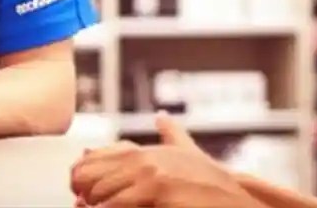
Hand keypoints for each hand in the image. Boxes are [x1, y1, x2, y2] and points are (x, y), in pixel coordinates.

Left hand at [70, 113, 258, 207]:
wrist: (236, 202)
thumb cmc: (212, 183)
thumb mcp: (188, 154)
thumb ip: (172, 135)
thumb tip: (162, 117)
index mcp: (141, 151)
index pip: (88, 160)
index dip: (81, 181)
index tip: (85, 195)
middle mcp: (141, 159)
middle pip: (86, 178)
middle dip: (84, 197)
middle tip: (90, 206)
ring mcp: (149, 176)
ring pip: (97, 197)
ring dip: (97, 207)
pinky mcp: (158, 193)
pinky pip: (117, 205)